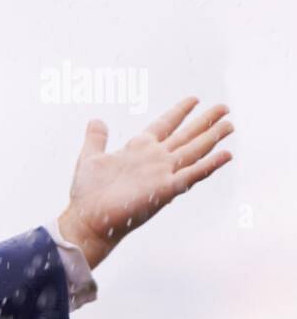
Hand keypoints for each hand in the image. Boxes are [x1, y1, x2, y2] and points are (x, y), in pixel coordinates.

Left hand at [58, 96, 233, 269]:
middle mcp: (154, 159)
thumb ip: (96, 138)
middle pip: (185, 136)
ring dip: (212, 138)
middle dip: (205, 121)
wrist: (88, 219)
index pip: (164, 125)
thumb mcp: (90, 157)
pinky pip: (191, 175)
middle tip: (225, 107)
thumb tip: (96, 120)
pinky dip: (209, 165)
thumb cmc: (87, 193)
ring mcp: (161, 173)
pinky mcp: (165, 189)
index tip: (194, 99)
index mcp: (138, 148)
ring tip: (230, 124)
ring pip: (193, 151)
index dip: (179, 112)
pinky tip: (226, 154)